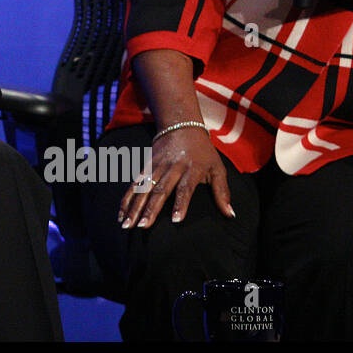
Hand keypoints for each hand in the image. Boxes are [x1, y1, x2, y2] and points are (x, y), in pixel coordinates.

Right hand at [117, 127, 233, 227]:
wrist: (180, 126)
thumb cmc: (203, 152)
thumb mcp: (218, 168)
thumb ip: (222, 192)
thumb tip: (230, 215)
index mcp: (192, 169)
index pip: (185, 188)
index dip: (181, 204)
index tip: (176, 220)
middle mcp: (172, 168)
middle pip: (160, 190)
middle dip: (150, 209)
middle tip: (142, 226)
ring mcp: (156, 167)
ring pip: (143, 189)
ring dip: (134, 207)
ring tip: (127, 224)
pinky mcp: (146, 166)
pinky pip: (134, 184)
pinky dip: (127, 199)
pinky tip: (121, 213)